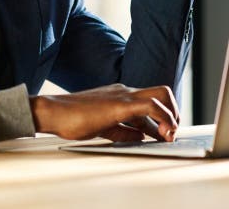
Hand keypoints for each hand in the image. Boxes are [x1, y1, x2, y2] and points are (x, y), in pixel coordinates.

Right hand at [29, 83, 179, 142]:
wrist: (54, 112)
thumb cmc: (71, 119)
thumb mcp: (103, 127)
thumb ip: (123, 131)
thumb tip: (141, 136)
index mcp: (120, 96)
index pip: (151, 101)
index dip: (164, 118)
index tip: (165, 135)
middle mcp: (125, 91)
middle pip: (162, 92)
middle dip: (174, 112)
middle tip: (171, 133)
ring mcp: (124, 95)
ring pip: (162, 94)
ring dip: (172, 115)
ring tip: (169, 135)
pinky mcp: (121, 103)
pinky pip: (152, 105)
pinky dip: (164, 118)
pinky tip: (162, 133)